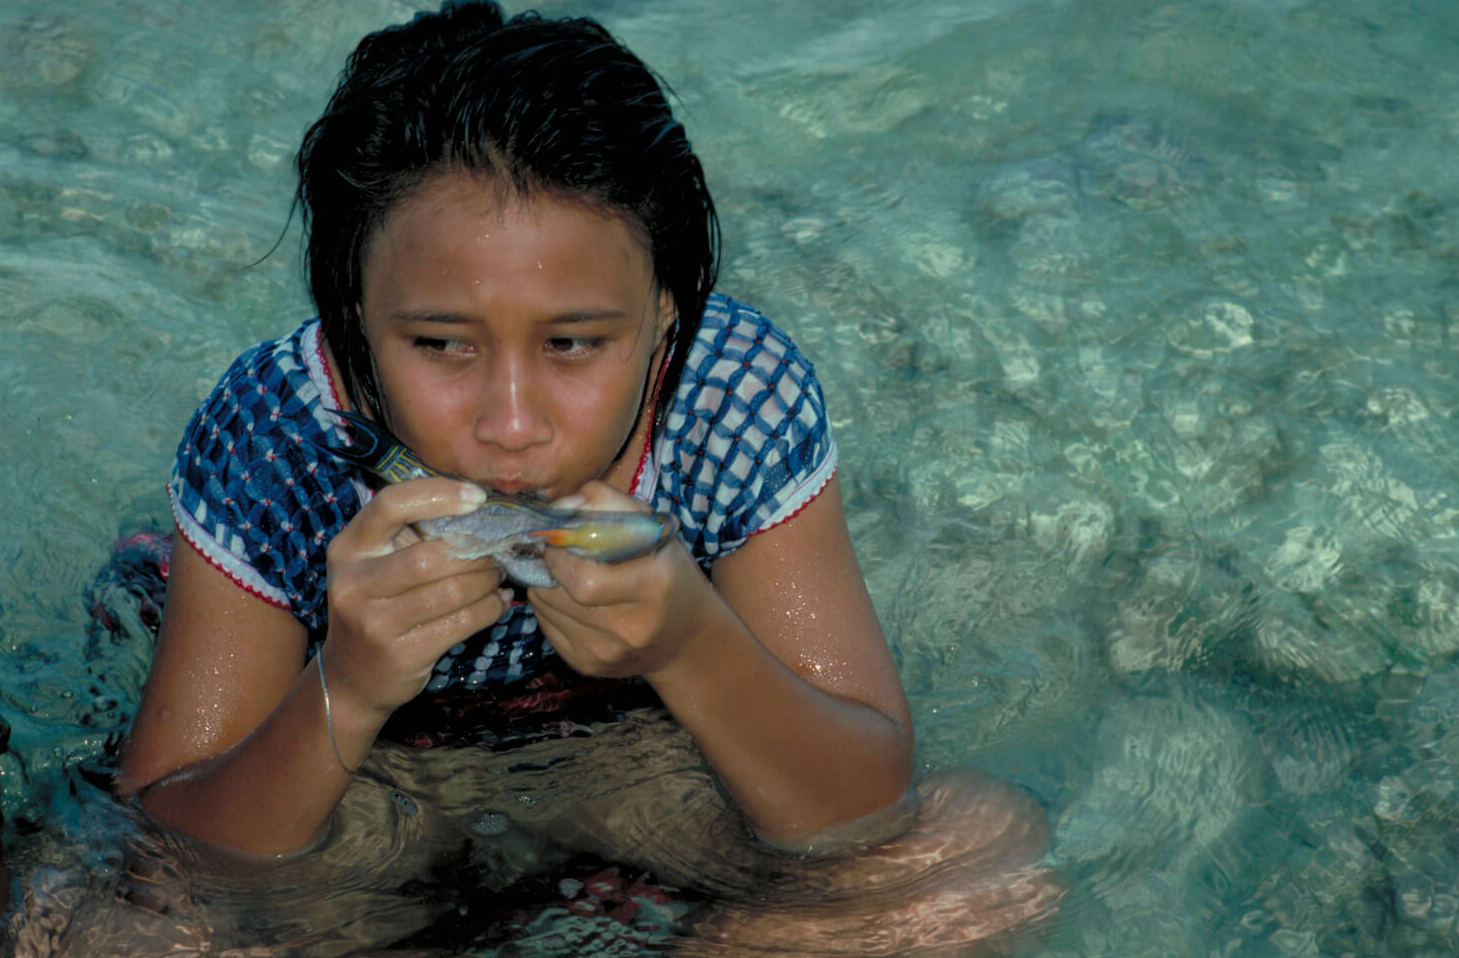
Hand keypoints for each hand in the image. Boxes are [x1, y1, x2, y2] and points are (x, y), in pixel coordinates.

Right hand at [323, 478, 508, 712]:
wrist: (350, 678)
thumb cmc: (376, 607)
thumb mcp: (375, 566)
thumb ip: (412, 535)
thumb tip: (479, 508)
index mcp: (348, 548)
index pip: (390, 504)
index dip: (438, 495)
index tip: (478, 498)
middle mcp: (354, 583)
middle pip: (431, 555)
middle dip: (476, 552)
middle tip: (498, 551)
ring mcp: (374, 622)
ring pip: (452, 590)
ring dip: (487, 580)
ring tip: (498, 575)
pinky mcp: (402, 654)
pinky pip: (462, 622)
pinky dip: (490, 608)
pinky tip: (497, 601)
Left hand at [529, 481, 714, 678]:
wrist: (687, 640)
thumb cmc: (670, 574)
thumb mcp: (655, 531)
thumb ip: (612, 505)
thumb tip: (564, 504)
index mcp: (653, 587)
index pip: (583, 579)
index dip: (559, 555)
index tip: (559, 538)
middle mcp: (630, 627)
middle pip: (558, 596)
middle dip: (547, 567)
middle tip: (556, 552)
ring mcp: (607, 652)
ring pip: (546, 610)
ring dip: (545, 584)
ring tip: (565, 574)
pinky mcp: (588, 666)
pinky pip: (547, 628)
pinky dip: (549, 607)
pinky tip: (570, 600)